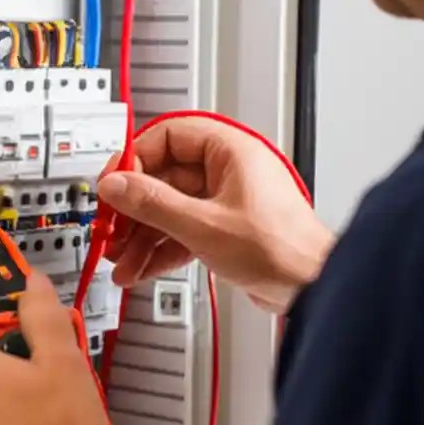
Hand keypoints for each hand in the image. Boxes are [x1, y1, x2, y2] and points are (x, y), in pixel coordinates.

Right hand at [98, 116, 333, 312]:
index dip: (135, 159)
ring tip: (122, 260)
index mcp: (228, 151)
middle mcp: (226, 170)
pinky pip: (181, 230)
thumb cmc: (281, 248)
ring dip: (142, 236)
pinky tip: (142, 268)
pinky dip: (161, 249)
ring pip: (169, 209)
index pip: (167, 136)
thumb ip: (152, 204)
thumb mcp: (202, 224)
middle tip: (112, 229)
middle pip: (163, 178)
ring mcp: (225, 201)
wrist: (311, 288)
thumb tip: (116, 185)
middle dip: (134, 209)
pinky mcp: (224, 229)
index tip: (114, 185)